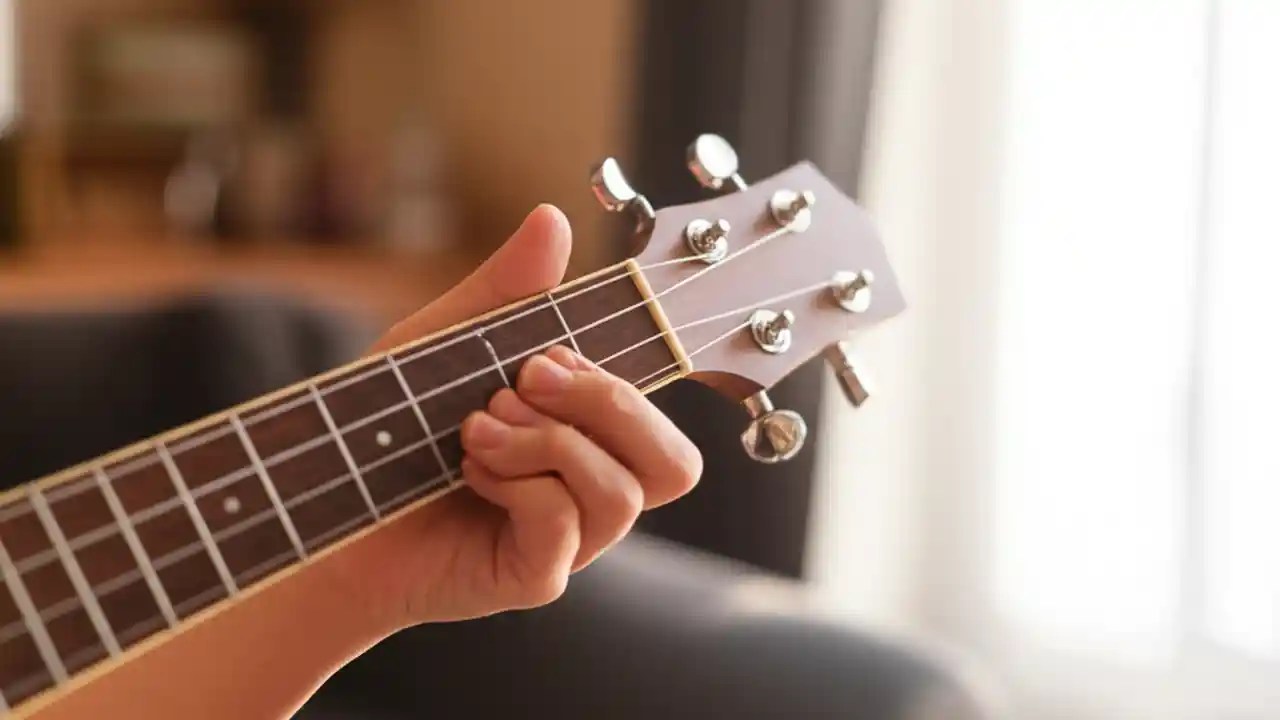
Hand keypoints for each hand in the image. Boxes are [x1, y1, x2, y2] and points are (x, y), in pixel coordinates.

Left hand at [335, 205, 701, 632]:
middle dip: (607, 403)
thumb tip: (552, 220)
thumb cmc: (388, 428)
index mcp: (587, 434)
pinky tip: (467, 470)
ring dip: (548, 444)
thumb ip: (504, 291)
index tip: (551, 349)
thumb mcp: (444, 343)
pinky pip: (565, 523)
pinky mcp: (535, 575)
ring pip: (623, 493)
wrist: (321, 500)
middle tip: (523, 381)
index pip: (662, 410)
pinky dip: (516, 483)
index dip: (632, 372)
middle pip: (676, 463)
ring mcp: (570, 540)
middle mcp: (592, 489)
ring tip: (477, 431)